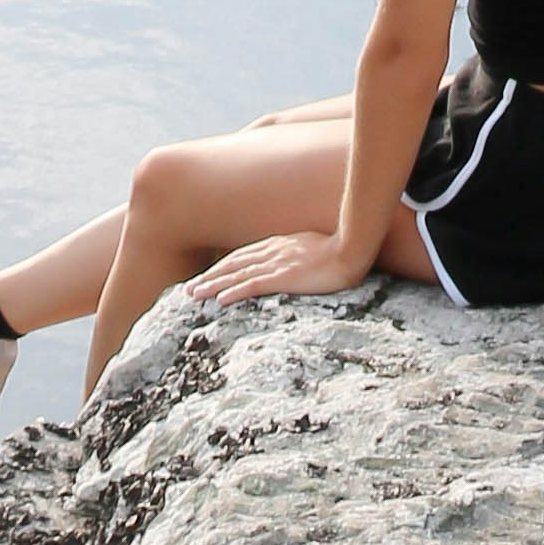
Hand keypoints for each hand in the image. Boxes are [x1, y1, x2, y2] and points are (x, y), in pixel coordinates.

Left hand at [193, 231, 376, 309]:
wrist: (353, 247)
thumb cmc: (340, 248)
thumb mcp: (313, 246)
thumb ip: (298, 252)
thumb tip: (292, 263)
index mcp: (280, 244)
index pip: (243, 256)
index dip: (222, 267)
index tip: (207, 276)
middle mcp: (273, 250)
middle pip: (233, 264)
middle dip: (210, 276)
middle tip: (189, 290)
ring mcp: (277, 263)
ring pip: (236, 275)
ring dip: (213, 285)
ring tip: (194, 295)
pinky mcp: (284, 277)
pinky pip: (253, 285)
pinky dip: (234, 292)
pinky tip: (220, 300)